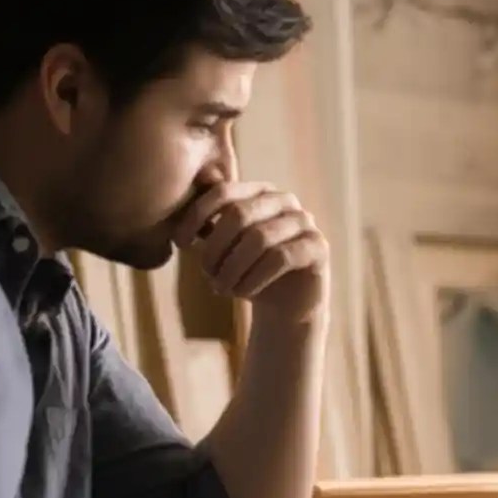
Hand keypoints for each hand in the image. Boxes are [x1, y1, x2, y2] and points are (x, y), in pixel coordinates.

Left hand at [174, 181, 329, 323]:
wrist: (285, 306)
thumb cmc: (248, 271)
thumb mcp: (222, 246)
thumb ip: (207, 223)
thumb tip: (182, 202)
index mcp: (258, 191)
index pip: (222, 192)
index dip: (196, 216)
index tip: (178, 244)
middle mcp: (284, 200)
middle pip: (239, 213)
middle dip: (216, 248)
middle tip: (206, 274)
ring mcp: (305, 222)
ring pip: (259, 237)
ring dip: (233, 268)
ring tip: (221, 289)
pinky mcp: (318, 247)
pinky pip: (280, 258)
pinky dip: (254, 278)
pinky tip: (243, 293)